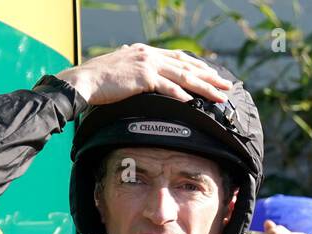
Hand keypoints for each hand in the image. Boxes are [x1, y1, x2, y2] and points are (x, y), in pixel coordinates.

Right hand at [56, 44, 232, 106]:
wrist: (84, 81)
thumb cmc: (101, 80)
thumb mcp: (122, 69)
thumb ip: (137, 70)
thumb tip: (144, 76)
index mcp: (146, 52)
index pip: (178, 58)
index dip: (198, 66)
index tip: (213, 74)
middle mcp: (150, 55)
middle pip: (187, 66)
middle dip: (209, 77)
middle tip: (227, 86)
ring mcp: (147, 65)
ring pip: (183, 76)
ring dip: (204, 87)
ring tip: (219, 96)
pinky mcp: (142, 78)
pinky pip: (167, 87)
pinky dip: (181, 94)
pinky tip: (194, 102)